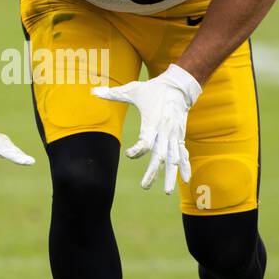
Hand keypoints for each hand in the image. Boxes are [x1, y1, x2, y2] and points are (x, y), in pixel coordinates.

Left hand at [92, 62, 201, 192]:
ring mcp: (174, 135)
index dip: (138, 151)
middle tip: (144, 187)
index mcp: (152, 122)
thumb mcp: (133, 90)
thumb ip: (113, 93)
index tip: (128, 154)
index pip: (146, 142)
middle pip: (160, 156)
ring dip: (170, 175)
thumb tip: (93, 91)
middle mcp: (165, 131)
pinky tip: (185, 180)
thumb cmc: (153, 89)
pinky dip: (185, 166)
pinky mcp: (180, 136)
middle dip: (153, 172)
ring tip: (166, 192)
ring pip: (173, 158)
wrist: (179, 86)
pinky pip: (183, 154)